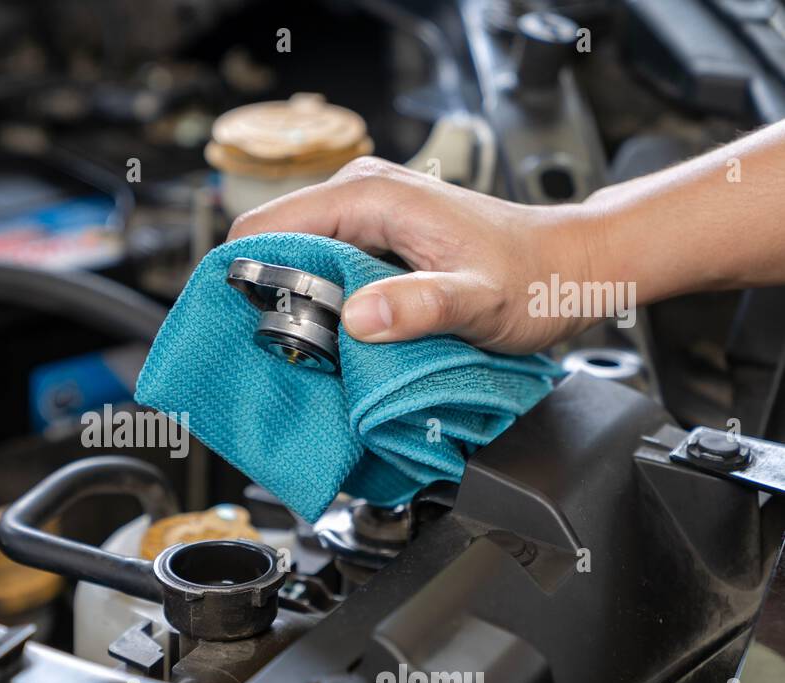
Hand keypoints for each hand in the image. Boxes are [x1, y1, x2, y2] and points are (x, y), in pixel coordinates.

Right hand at [227, 156, 604, 353]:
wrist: (572, 265)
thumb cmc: (535, 277)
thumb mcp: (480, 302)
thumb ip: (420, 307)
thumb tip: (358, 318)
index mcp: (370, 196)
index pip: (264, 226)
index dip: (249, 279)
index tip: (260, 329)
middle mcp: (360, 194)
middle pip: (271, 243)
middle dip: (269, 297)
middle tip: (295, 349)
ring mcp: (365, 214)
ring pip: (294, 258)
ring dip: (294, 304)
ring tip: (318, 347)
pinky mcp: (373, 236)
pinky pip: (322, 266)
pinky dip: (319, 302)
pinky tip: (340, 335)